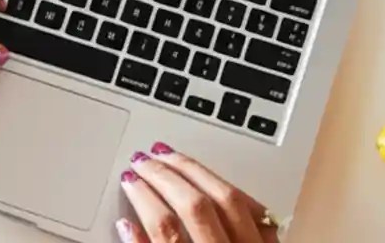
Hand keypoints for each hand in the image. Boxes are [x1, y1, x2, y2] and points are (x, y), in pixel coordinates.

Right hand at [116, 143, 280, 242]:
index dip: (143, 199)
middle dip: (165, 176)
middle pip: (196, 205)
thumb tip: (126, 227)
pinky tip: (213, 178)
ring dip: (195, 171)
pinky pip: (258, 210)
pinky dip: (232, 190)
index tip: (129, 180)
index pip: (165, 228)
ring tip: (170, 155)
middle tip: (143, 158)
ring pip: (228, 198)